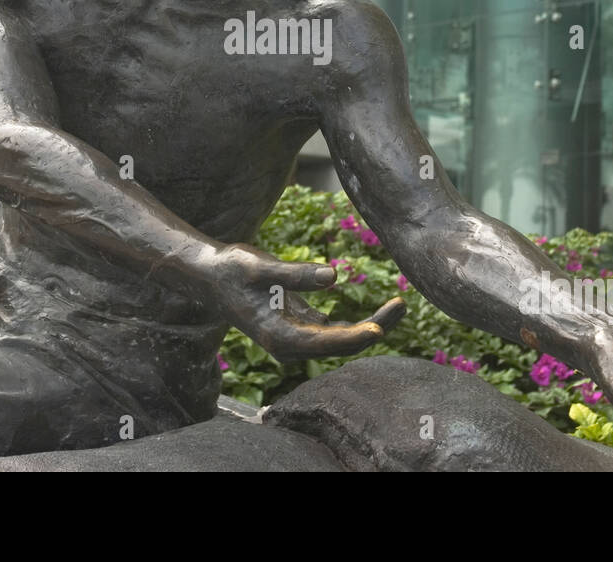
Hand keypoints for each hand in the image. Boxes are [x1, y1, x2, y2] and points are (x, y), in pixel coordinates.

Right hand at [212, 243, 405, 361]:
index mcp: (280, 336)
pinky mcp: (299, 326)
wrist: (210, 277)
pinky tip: (382, 312)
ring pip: (341, 338)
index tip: (380, 327)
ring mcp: (296, 337)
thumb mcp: (260, 267)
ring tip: (399, 306)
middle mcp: (290, 344)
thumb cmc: (232, 270)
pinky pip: (334, 331)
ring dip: (370, 326)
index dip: (355, 336)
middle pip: (341, 344)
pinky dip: (357, 323)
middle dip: (374, 328)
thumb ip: (296, 274)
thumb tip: (334, 276)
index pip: (326, 342)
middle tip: (402, 306)